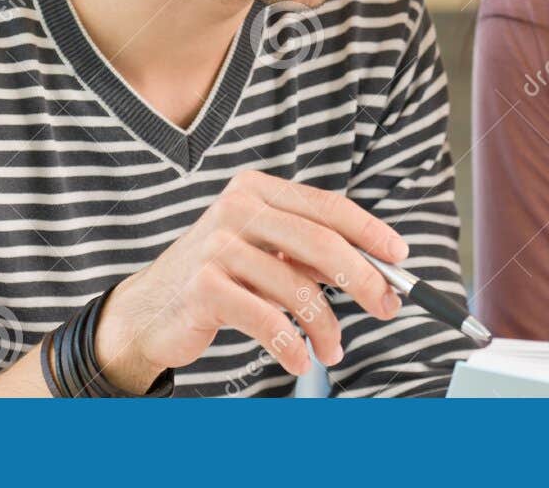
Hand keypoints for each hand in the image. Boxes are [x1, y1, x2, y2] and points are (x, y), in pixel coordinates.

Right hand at [93, 170, 406, 390]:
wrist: (148, 310)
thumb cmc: (218, 278)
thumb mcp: (264, 251)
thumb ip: (310, 252)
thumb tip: (378, 273)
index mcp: (257, 189)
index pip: (327, 205)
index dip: (369, 230)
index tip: (400, 255)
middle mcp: (237, 208)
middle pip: (321, 242)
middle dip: (364, 278)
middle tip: (387, 307)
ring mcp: (218, 246)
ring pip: (298, 288)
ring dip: (326, 326)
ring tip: (331, 348)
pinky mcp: (204, 287)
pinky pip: (268, 321)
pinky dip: (292, 345)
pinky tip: (300, 358)